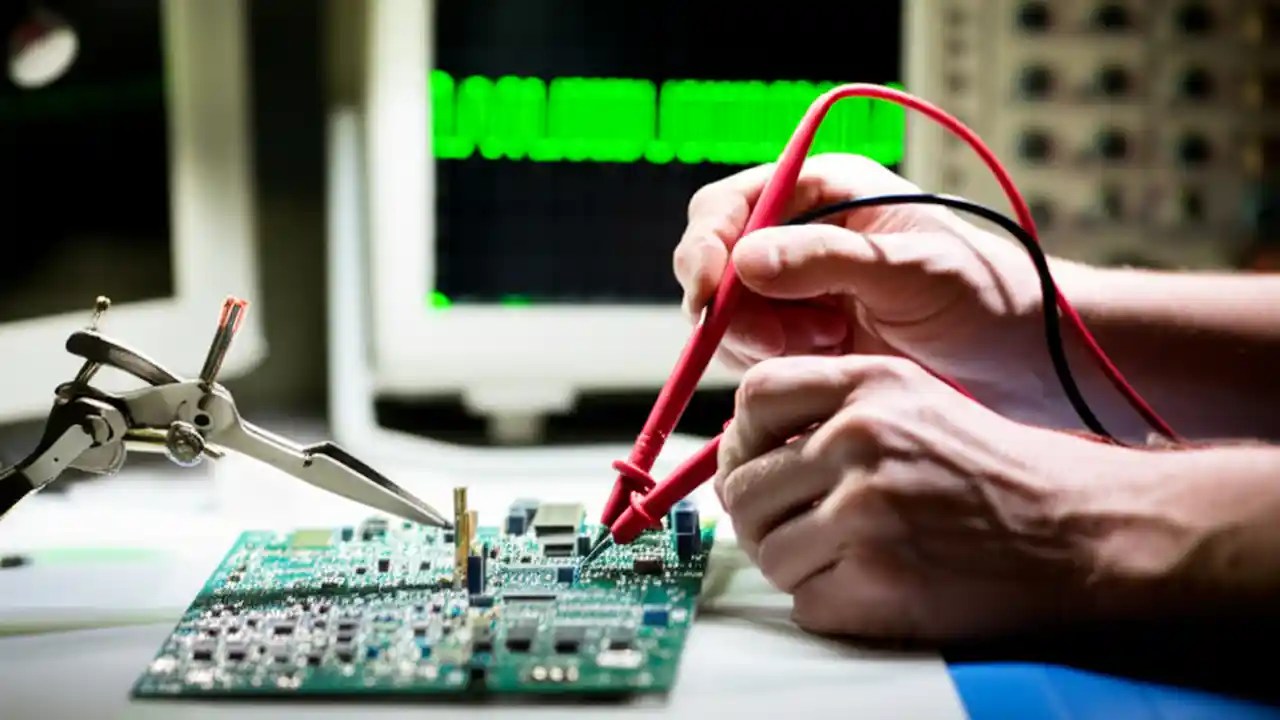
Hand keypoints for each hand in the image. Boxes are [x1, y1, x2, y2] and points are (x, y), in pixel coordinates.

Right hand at [673, 153, 1089, 425]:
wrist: (1020, 362)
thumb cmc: (986, 297)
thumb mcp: (910, 271)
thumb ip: (827, 259)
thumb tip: (745, 259)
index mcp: (824, 191)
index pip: (729, 205)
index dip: (706, 245)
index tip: (708, 293)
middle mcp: (802, 233)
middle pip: (716, 263)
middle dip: (734, 306)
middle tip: (783, 340)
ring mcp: (800, 289)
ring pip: (730, 315)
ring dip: (762, 339)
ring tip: (831, 344)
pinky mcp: (804, 339)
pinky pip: (753, 351)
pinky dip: (776, 362)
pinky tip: (831, 358)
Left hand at [714, 354, 1154, 641]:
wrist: (1078, 527)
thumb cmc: (994, 469)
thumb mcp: (915, 400)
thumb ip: (834, 408)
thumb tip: (746, 446)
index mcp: (869, 384)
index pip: (753, 398)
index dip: (741, 441)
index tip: (756, 466)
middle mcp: (861, 438)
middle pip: (745, 486)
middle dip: (763, 517)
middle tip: (799, 530)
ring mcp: (867, 510)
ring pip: (768, 551)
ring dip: (796, 566)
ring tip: (847, 560)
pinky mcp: (879, 578)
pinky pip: (804, 602)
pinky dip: (829, 605)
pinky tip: (872, 588)